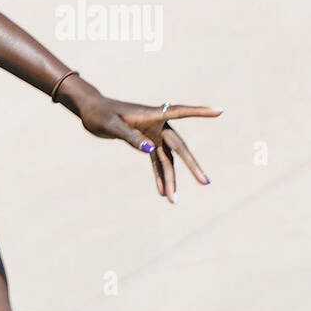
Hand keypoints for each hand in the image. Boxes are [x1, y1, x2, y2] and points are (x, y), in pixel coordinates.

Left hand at [72, 90, 221, 203]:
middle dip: (191, 166)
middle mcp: (157, 125)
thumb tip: (150, 150)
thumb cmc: (100, 114)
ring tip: (174, 200)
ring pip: (167, 159)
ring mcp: (153, 134)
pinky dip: (159, 175)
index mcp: (151, 114)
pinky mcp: (145, 142)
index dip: (199, 111)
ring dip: (171, 178)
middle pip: (178, 147)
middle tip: (205, 182)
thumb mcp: (112, 125)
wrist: (91, 111)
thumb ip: (131, 137)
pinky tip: (163, 192)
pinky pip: (156, 161)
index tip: (220, 110)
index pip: (180, 111)